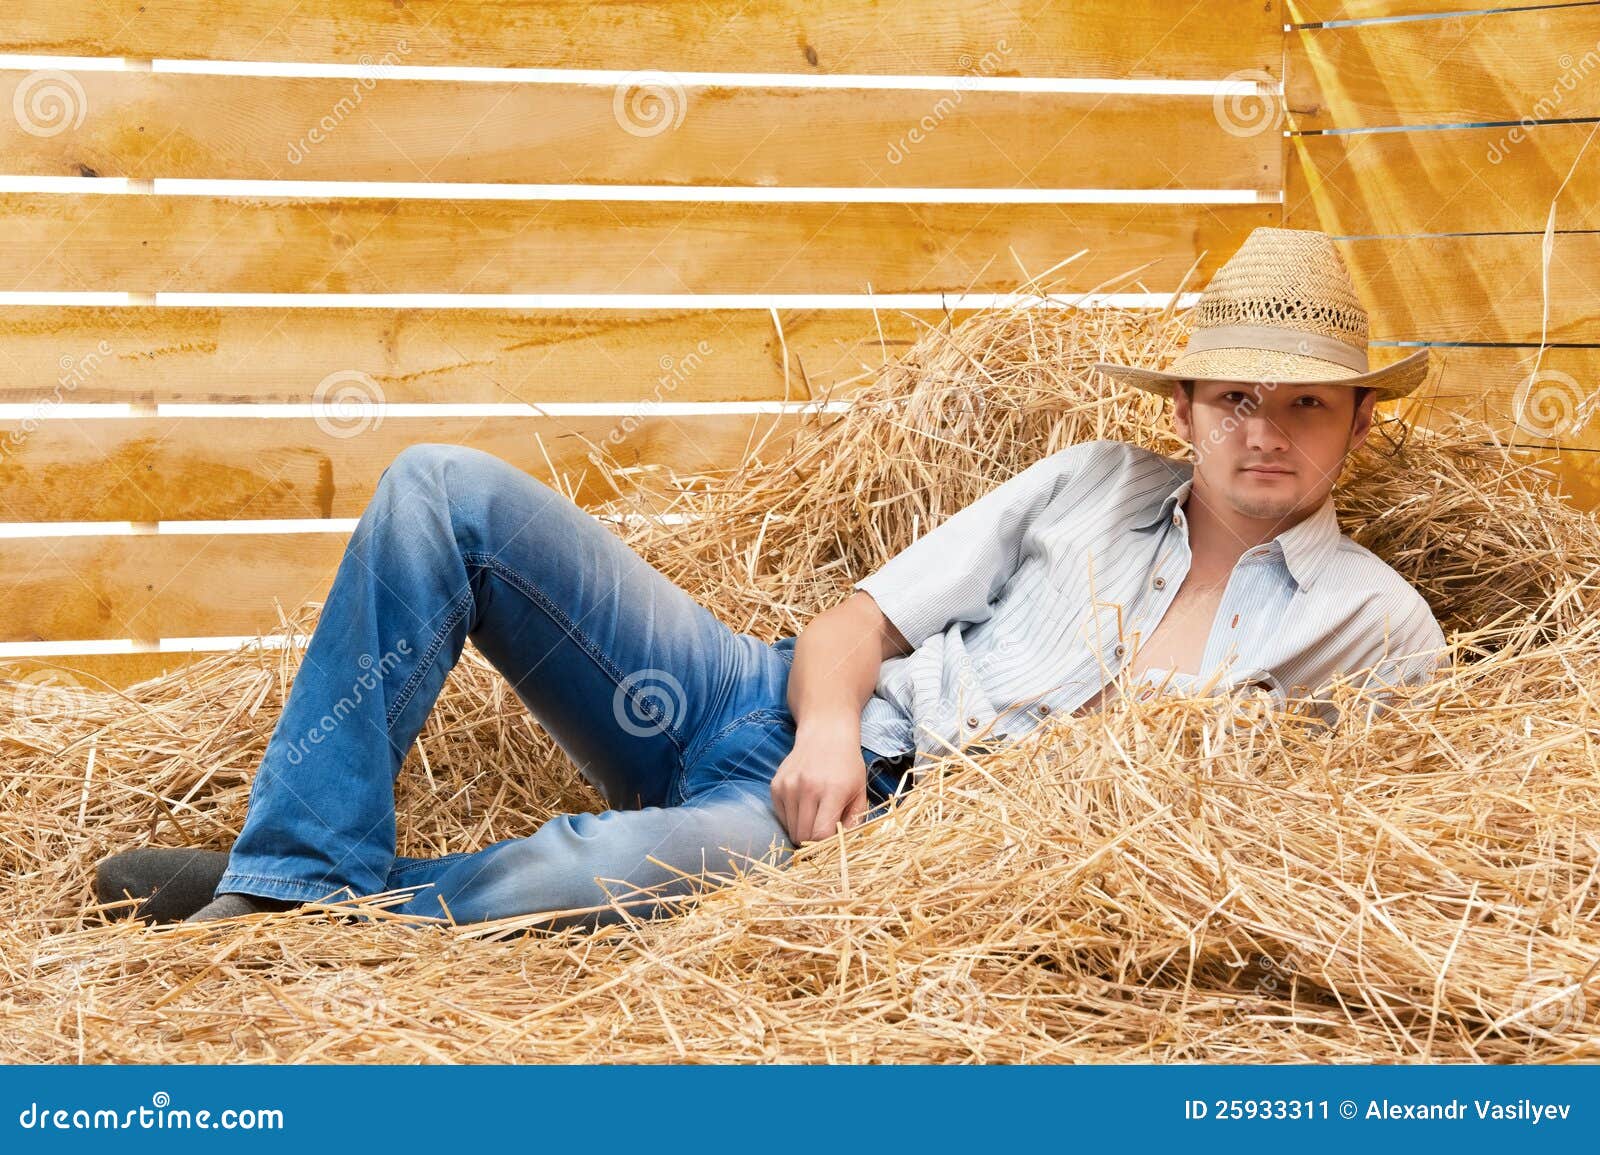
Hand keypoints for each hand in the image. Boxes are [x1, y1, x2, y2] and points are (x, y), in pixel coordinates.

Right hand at [770, 730, 869, 844]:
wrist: (825, 735)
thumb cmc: (847, 765)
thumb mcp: (860, 792)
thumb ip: (855, 822)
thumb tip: (843, 849)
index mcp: (832, 791)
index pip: (820, 834)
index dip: (825, 846)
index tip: (832, 844)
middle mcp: (807, 788)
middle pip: (802, 835)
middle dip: (813, 843)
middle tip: (823, 834)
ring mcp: (788, 786)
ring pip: (790, 829)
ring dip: (802, 829)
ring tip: (815, 815)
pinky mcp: (776, 785)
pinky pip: (781, 817)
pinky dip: (792, 818)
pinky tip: (804, 804)